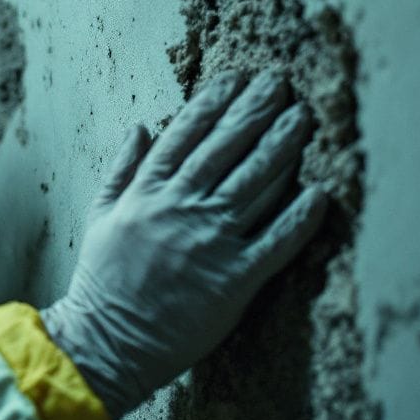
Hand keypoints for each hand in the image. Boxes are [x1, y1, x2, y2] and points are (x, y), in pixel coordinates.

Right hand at [41, 70, 327, 419]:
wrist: (105, 341)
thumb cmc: (102, 282)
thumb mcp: (99, 216)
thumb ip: (121, 170)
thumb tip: (142, 126)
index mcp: (147, 192)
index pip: (185, 134)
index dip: (214, 101)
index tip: (237, 78)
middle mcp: (179, 209)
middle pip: (227, 148)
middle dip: (256, 110)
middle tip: (282, 84)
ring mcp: (208, 242)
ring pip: (255, 183)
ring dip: (283, 147)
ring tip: (304, 119)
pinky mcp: (233, 280)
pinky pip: (275, 241)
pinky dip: (299, 216)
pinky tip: (320, 192)